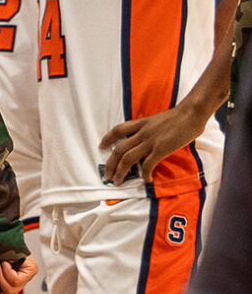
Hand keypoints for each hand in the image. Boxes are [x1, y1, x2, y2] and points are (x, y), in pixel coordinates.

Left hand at [100, 99, 214, 185]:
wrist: (191, 113)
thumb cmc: (180, 116)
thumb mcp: (158, 120)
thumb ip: (150, 128)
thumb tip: (149, 138)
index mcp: (141, 124)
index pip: (118, 130)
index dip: (107, 139)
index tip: (101, 146)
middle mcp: (141, 132)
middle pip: (119, 149)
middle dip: (110, 164)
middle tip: (107, 175)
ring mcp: (150, 141)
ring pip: (128, 158)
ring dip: (121, 172)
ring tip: (118, 181)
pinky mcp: (160, 149)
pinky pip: (147, 164)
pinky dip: (144, 174)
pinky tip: (146, 180)